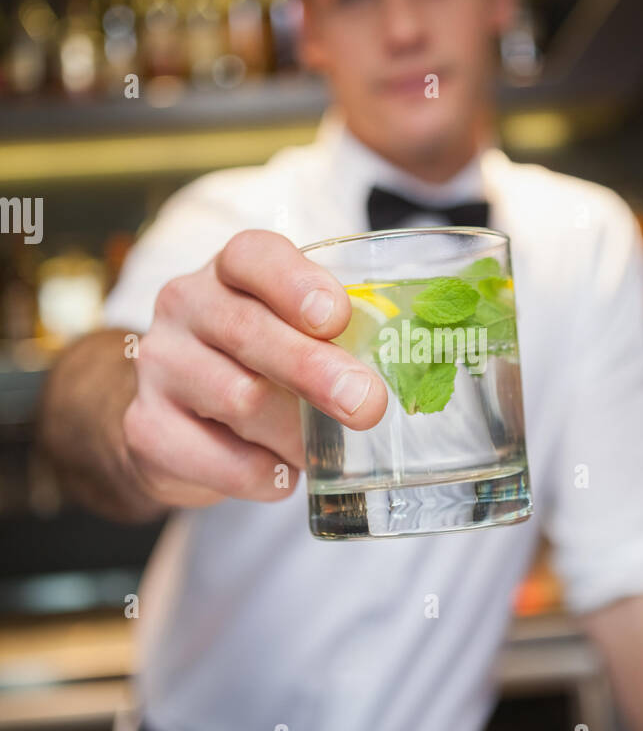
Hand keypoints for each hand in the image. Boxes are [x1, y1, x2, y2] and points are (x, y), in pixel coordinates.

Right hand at [121, 230, 387, 508]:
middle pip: (248, 332)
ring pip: (239, 400)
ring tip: (320, 449)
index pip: (253, 256)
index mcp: (229, 270)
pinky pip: (221, 459)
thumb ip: (338, 335)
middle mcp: (185, 306)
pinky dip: (265, 474)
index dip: (296, 283)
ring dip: (295, 434)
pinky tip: (281, 472)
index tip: (336, 316)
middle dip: (314, 370)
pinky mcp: (147, 427)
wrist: (177, 418)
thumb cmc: (259, 363)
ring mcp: (159, 365)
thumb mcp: (293, 332)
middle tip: (368, 405)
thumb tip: (407, 365)